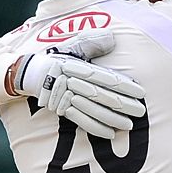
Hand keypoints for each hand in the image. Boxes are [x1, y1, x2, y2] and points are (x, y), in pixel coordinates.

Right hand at [11, 31, 145, 139]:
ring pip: (93, 110)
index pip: (106, 77)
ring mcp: (66, 96)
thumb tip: (111, 38)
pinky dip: (95, 128)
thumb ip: (92, 43)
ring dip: (112, 119)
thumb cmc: (57, 58)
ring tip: (129, 126)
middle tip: (141, 112)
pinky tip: (110, 134)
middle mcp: (74, 82)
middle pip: (102, 95)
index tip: (141, 92)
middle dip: (123, 105)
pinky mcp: (61, 109)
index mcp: (80, 67)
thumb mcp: (73, 46)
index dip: (124, 85)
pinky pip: (80, 121)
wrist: (29, 72)